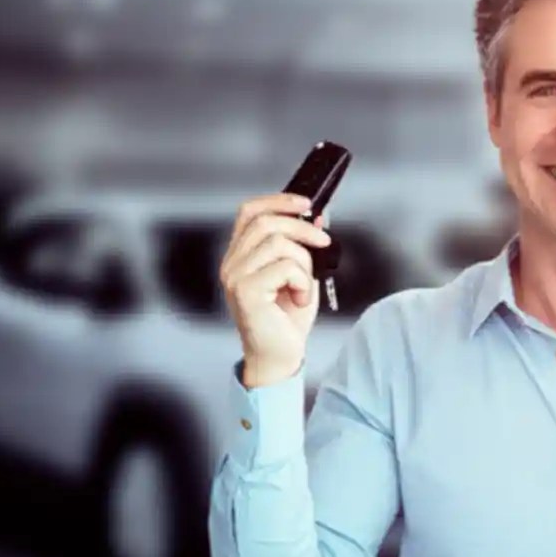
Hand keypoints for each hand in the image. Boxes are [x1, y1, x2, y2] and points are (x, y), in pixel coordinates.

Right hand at [218, 192, 332, 387]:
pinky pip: (284, 267)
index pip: (249, 212)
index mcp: (241, 255)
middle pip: (266, 222)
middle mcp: (232, 263)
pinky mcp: (245, 291)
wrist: (280, 355)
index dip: (278, 201)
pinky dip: (302, 282)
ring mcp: (235, 277)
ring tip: (304, 287)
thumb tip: (316, 217)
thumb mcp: (301, 274)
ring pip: (278, 243)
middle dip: (302, 228)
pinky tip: (299, 299)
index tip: (306, 203)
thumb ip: (304, 247)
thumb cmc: (288, 318)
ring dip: (304, 263)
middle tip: (324, 242)